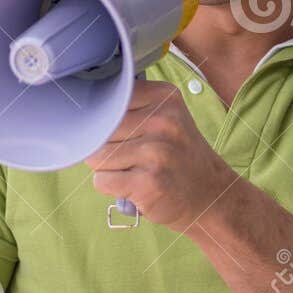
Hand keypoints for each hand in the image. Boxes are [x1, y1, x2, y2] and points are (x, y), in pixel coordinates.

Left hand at [84, 77, 232, 232]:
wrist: (210, 195)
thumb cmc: (178, 156)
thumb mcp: (166, 118)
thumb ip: (130, 107)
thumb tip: (82, 111)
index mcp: (164, 97)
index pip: (107, 100)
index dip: (104, 119)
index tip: (118, 131)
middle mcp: (163, 121)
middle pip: (99, 130)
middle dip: (105, 147)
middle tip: (133, 157)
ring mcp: (157, 152)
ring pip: (97, 157)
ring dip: (108, 169)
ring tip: (134, 171)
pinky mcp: (149, 182)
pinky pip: (102, 181)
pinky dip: (111, 188)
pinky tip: (134, 186)